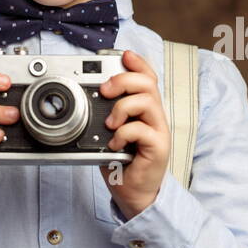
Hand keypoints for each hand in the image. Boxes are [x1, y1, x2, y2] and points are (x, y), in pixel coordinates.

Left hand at [97, 49, 169, 219]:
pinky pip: (142, 129)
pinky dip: (124, 133)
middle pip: (148, 83)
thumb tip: (89, 95)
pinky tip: (115, 143)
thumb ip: (106, 113)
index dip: (138, 63)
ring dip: (122, 107)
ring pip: (147, 101)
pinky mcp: (158, 147)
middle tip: (105, 90)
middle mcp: (154, 116)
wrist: (134, 192)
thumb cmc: (122, 162)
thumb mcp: (110, 132)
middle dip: (124, 79)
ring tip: (110, 123)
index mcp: (144, 109)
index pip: (148, 77)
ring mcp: (158, 130)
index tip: (124, 55)